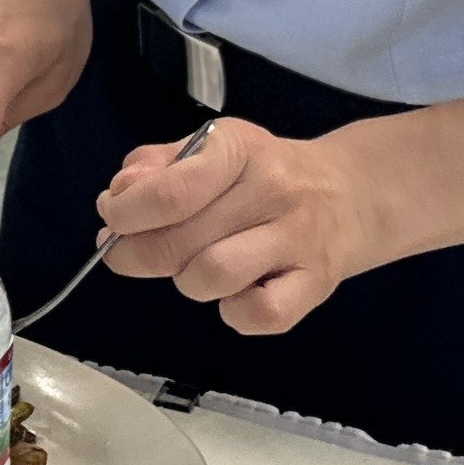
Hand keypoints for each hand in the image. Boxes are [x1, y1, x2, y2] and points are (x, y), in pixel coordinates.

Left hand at [93, 118, 388, 335]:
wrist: (350, 194)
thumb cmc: (263, 174)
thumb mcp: (211, 149)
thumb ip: (157, 166)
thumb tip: (118, 194)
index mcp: (239, 149)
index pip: (170, 190)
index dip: (126, 214)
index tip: (113, 218)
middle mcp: (272, 191)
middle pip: (180, 240)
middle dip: (137, 254)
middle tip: (128, 253)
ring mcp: (297, 240)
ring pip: (212, 277)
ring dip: (186, 281)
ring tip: (192, 267)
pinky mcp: (314, 284)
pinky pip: (257, 315)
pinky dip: (233, 312)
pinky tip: (233, 293)